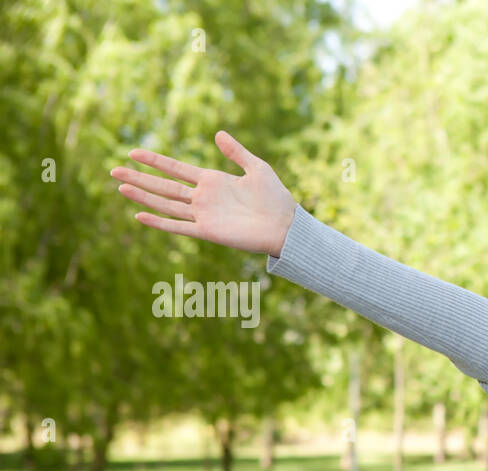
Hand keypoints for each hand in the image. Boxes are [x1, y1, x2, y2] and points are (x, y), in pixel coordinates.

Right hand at [110, 130, 296, 256]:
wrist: (286, 226)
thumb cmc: (276, 198)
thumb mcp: (257, 168)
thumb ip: (236, 152)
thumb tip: (217, 133)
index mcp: (213, 181)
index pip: (176, 168)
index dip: (155, 160)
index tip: (133, 151)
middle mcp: (203, 198)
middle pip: (164, 186)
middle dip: (139, 177)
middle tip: (113, 170)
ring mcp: (203, 215)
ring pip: (166, 204)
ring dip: (143, 197)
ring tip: (120, 186)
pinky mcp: (208, 232)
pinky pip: (179, 227)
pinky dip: (159, 222)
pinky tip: (139, 216)